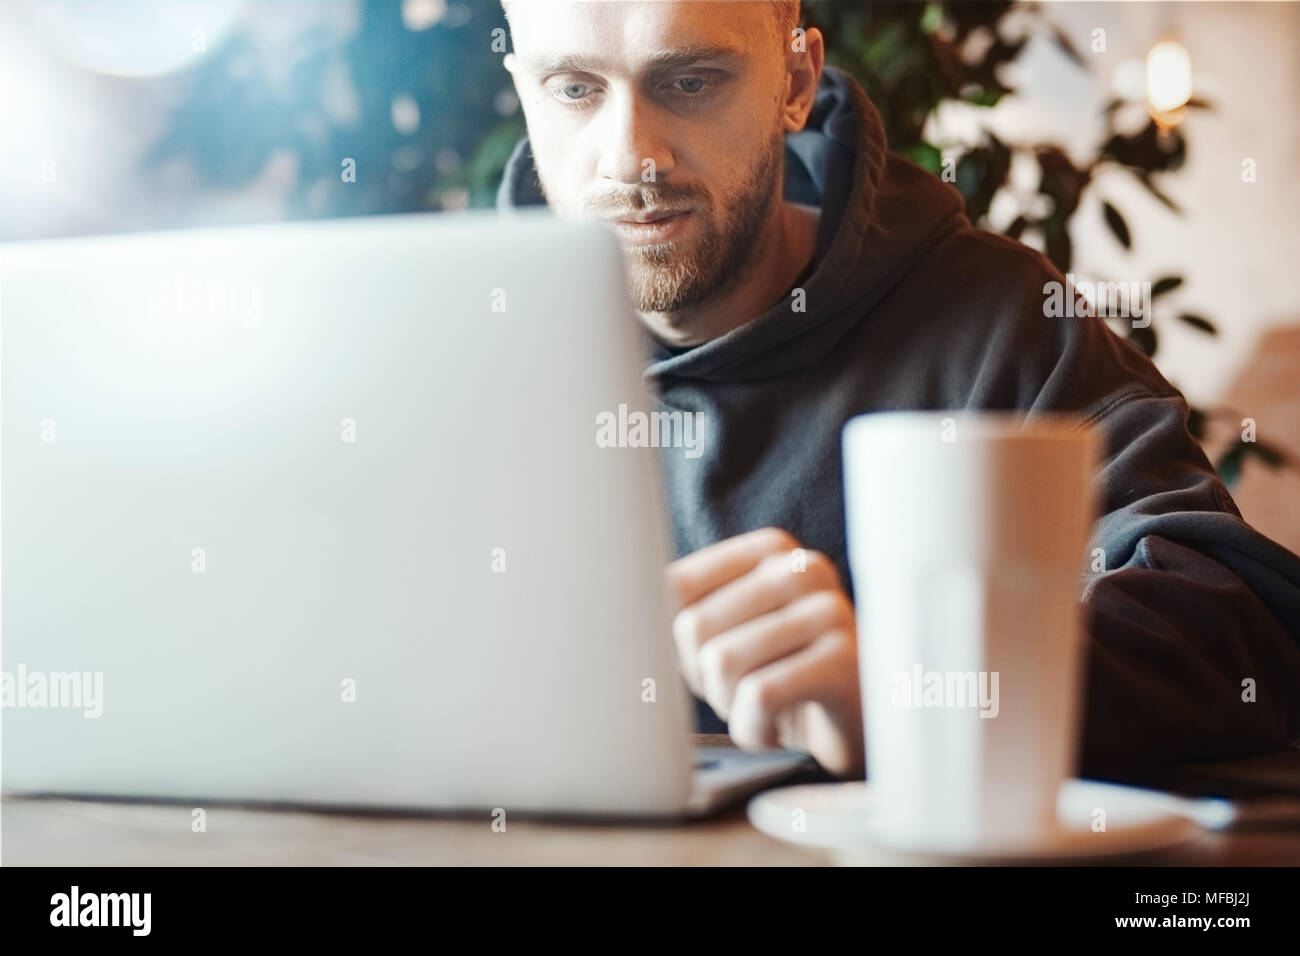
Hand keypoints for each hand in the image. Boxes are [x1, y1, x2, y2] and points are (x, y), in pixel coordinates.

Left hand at [665, 527, 863, 777]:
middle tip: (744, 689)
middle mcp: (806, 568)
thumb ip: (672, 609)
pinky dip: (752, 729)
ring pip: (722, 662)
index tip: (712, 657)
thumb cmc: (775, 677)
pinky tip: (777, 729)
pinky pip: (757, 697)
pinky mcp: (846, 663)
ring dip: (730, 705)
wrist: (849, 733)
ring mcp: (833, 612)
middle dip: (704, 678)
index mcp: (771, 548)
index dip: (674, 641)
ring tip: (763, 706)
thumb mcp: (721, 633)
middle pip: (693, 627)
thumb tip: (602, 607)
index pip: (674, 587)